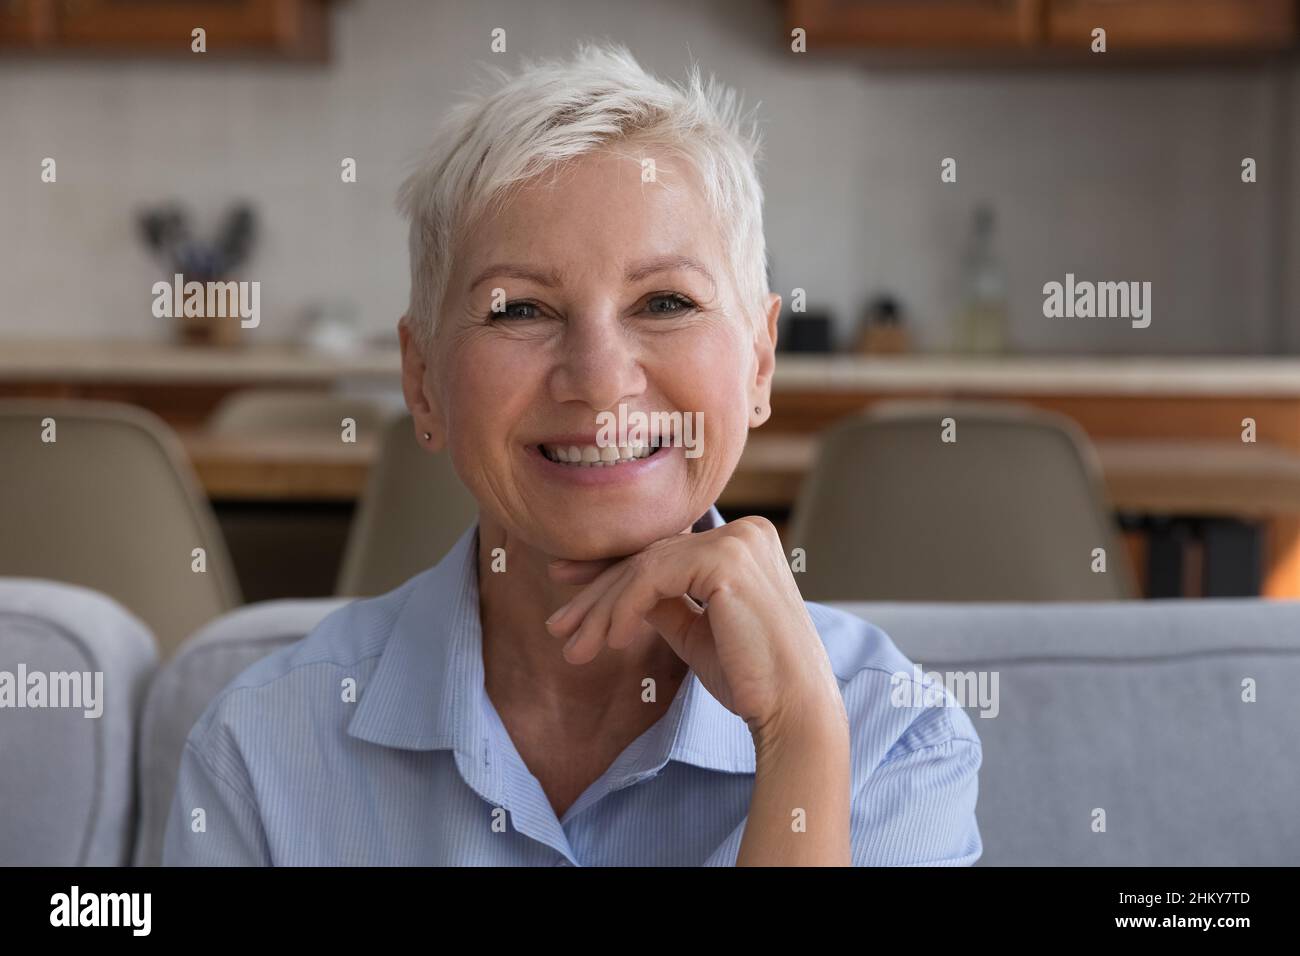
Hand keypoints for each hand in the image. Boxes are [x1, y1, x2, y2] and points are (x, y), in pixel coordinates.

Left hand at [544, 516, 844, 736]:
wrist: (792, 710)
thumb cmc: (751, 677)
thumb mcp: (696, 630)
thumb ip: (663, 602)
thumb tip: (617, 592)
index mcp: (745, 541)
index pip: (664, 552)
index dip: (611, 571)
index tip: (567, 589)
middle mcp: (745, 530)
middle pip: (650, 557)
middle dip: (597, 594)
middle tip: (558, 626)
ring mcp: (738, 541)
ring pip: (645, 568)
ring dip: (602, 611)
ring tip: (575, 648)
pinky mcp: (727, 560)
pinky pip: (653, 580)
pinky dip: (624, 610)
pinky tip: (612, 643)